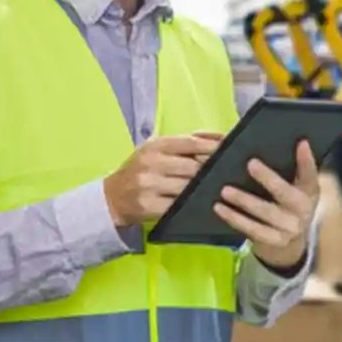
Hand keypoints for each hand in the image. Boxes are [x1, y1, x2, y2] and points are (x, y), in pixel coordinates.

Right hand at [103, 133, 221, 226]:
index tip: (230, 151)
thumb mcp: (157, 150)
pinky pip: (178, 205)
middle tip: (228, 175)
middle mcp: (151, 162)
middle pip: (192, 166)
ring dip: (204, 189)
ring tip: (218, 189)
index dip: (213, 147)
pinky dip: (191, 205)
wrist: (111, 197)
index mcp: (156, 145)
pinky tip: (201, 204)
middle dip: (211, 171)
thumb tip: (221, 136)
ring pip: (187, 187)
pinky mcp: (148, 205)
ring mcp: (149, 185)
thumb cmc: (141, 170)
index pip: (190, 143)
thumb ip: (187, 141)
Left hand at [215, 139, 319, 270]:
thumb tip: (287, 142)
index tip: (301, 143)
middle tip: (251, 164)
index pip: (310, 174)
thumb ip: (294, 169)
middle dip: (268, 178)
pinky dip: (235, 219)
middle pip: (285, 193)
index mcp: (310, 192)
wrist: (291, 243)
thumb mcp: (298, 188)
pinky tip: (220, 208)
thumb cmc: (289, 204)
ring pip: (265, 213)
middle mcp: (303, 211)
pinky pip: (252, 229)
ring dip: (244, 201)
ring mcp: (289, 228)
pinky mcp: (273, 241)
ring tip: (225, 190)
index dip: (307, 160)